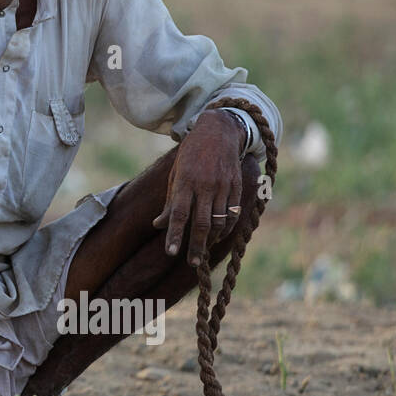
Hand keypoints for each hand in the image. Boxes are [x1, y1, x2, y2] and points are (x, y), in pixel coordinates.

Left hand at [152, 110, 245, 266]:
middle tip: (192, 263)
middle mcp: (205, 185)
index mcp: (185, 181)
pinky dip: (226, 228)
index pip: (178, 214)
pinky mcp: (237, 186)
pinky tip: (219, 236)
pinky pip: (233, 213)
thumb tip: (158, 225)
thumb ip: (170, 202)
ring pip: (219, 221)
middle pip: (201, 222)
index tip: (170, 253)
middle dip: (196, 245)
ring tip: (203, 251)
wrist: (218, 132)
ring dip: (212, 239)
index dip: (175, 234)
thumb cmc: (191, 156)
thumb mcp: (175, 174)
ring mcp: (223, 186)